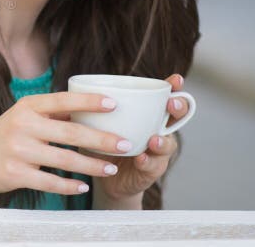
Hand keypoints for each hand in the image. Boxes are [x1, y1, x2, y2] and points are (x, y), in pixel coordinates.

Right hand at [0, 91, 129, 199]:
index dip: (90, 101)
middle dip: (102, 140)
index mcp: (27, 106)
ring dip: (92, 166)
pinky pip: (50, 182)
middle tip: (126, 143)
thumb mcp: (22, 117)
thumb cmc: (4, 137)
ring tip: (111, 168)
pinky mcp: (16, 174)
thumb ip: (51, 113)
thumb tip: (90, 109)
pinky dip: (69, 186)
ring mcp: (18, 150)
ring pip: (65, 160)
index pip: (63, 100)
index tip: (115, 104)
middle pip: (70, 133)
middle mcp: (22, 125)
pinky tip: (83, 187)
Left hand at [88, 74, 186, 202]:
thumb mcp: (101, 122)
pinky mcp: (151, 171)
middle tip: (170, 104)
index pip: (165, 97)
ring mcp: (157, 152)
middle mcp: (157, 130)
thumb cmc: (103, 142)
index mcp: (148, 114)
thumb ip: (96, 108)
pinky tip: (139, 158)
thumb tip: (76, 89)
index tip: (176, 78)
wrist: (104, 176)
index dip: (174, 87)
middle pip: (177, 117)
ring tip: (153, 139)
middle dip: (178, 108)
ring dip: (162, 141)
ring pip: (169, 144)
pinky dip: (146, 161)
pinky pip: (153, 165)